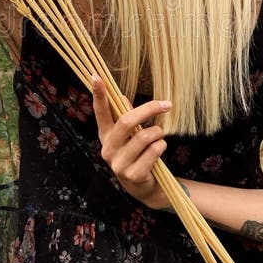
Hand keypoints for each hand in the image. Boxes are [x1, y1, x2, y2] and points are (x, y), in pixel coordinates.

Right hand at [91, 74, 171, 208]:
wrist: (143, 187)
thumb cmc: (137, 154)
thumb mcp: (130, 136)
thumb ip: (125, 118)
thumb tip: (121, 97)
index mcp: (105, 136)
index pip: (100, 112)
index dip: (98, 94)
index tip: (95, 76)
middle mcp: (107, 149)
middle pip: (126, 121)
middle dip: (148, 110)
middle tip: (166, 104)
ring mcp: (118, 164)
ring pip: (144, 136)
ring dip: (158, 133)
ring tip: (159, 136)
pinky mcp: (132, 175)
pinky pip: (153, 151)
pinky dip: (161, 146)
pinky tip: (159, 149)